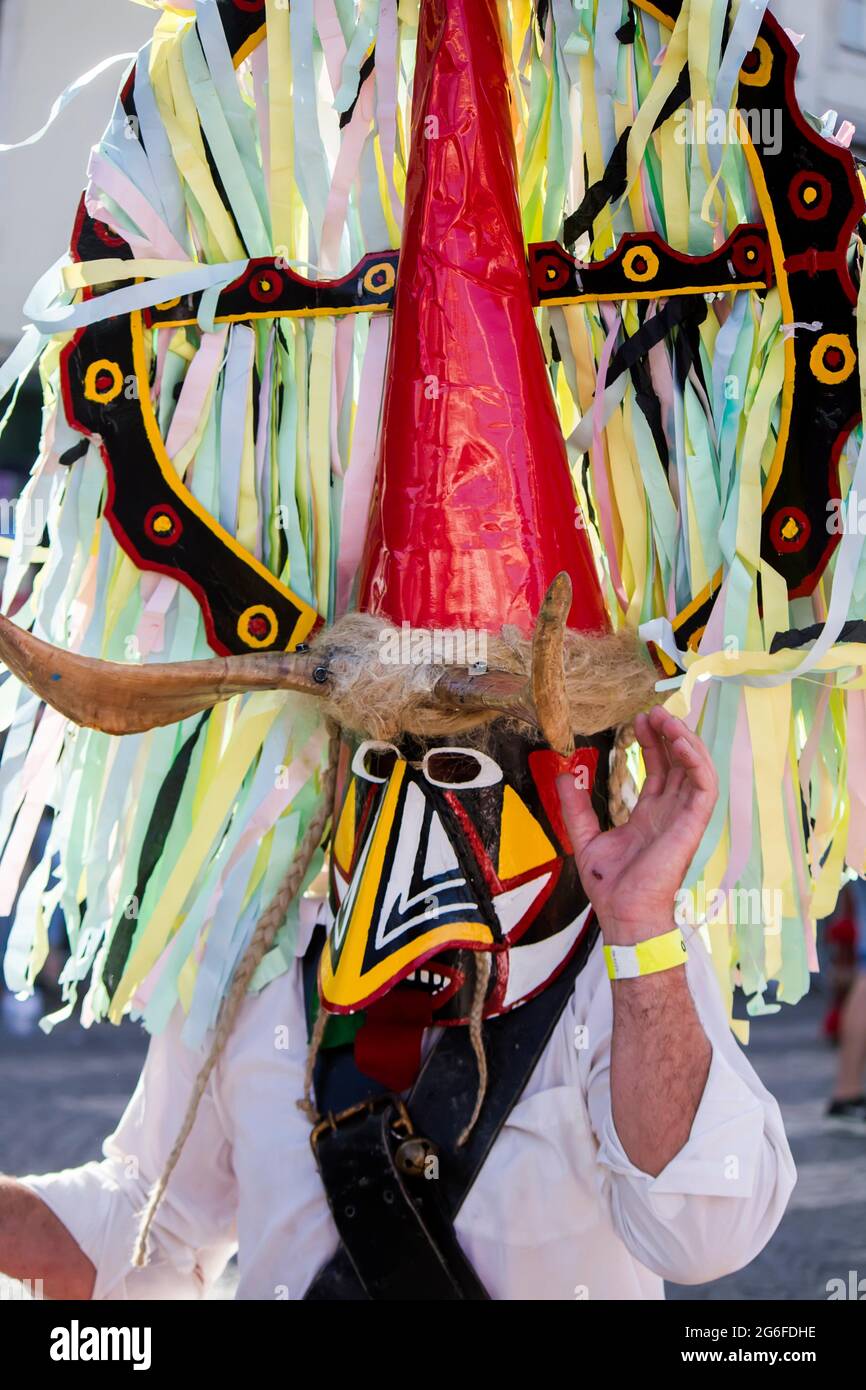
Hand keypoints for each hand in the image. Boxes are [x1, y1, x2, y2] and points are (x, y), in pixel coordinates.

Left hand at [557, 706, 717, 944]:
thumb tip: (563, 773)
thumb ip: (575, 805)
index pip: (659, 770)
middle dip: (669, 734)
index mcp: (650, 815)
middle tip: (652, 712)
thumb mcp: (584, 836)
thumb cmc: (609, 886)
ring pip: (697, 769)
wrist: (622, 912)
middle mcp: (670, 813)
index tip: (638, 722)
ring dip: (686, 740)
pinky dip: (698, 761)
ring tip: (667, 720)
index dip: (652, 744)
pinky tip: (680, 742)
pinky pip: (705, 786)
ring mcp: (684, 817)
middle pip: (679, 763)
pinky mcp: (693, 824)